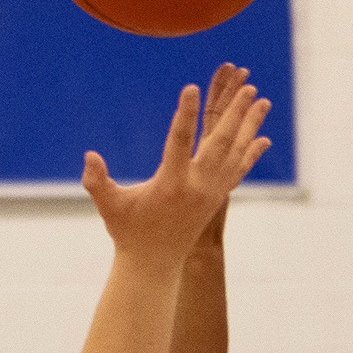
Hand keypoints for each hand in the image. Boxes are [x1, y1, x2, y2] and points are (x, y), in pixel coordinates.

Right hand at [82, 78, 270, 265]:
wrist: (153, 265)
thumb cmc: (128, 232)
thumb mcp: (110, 206)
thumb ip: (97, 181)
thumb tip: (89, 156)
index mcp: (171, 184)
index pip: (180, 142)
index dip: (186, 114)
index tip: (193, 88)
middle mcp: (197, 188)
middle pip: (221, 143)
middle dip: (236, 114)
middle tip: (249, 87)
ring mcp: (211, 194)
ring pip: (235, 153)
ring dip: (249, 125)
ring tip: (263, 100)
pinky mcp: (216, 199)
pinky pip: (238, 171)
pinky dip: (251, 154)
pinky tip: (263, 137)